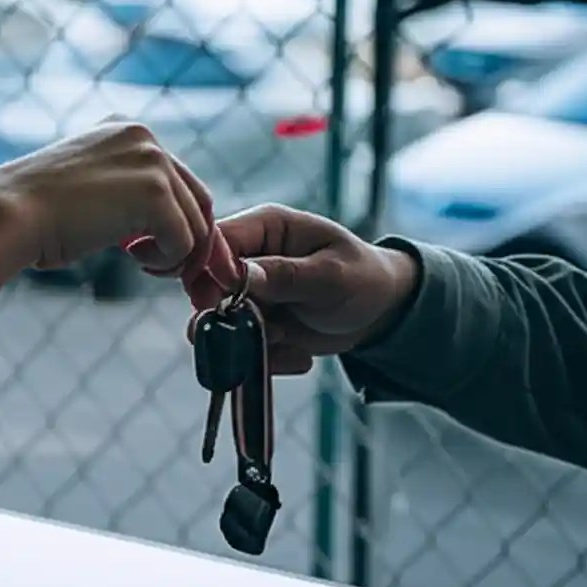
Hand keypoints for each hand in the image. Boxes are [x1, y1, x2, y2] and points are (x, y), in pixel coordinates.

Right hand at [0, 121, 211, 272]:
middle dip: (188, 240)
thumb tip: (161, 228)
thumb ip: (125, 193)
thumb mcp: (89, 189)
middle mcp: (146, 138)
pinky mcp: (156, 192)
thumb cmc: (38, 215)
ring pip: (195, 224)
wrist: (10, 214)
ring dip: (174, 253)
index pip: (178, 179)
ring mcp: (153, 162)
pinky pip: (185, 241)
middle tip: (164, 267)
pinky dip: (166, 261)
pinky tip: (134, 259)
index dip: (177, 220)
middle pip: (197, 200)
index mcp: (128, 131)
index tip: (159, 249)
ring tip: (142, 263)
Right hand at [191, 204, 419, 374]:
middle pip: (206, 287)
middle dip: (230, 317)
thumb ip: (285, 275)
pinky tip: (300, 355)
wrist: (380, 313)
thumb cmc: (363, 278)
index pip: (216, 241)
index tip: (214, 302)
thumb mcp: (331, 275)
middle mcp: (249, 258)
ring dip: (251, 342)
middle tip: (268, 329)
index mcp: (266, 227)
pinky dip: (267, 360)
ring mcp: (248, 294)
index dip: (207, 271)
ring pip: (218, 325)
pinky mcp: (253, 324)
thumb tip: (239, 275)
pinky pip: (240, 349)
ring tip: (290, 339)